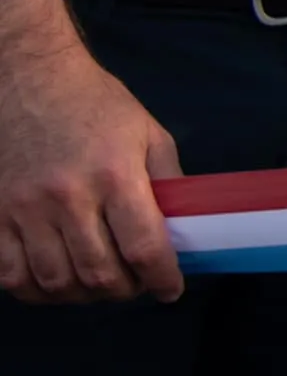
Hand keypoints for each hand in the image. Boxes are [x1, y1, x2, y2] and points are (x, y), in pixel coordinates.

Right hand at [0, 44, 182, 304]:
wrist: (28, 79)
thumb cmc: (95, 104)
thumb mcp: (147, 134)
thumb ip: (167, 183)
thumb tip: (181, 230)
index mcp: (115, 175)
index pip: (144, 247)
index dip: (161, 279)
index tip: (170, 289)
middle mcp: (67, 197)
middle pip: (99, 274)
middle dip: (125, 291)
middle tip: (135, 285)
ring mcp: (23, 209)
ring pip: (55, 282)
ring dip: (83, 296)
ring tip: (98, 286)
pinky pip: (10, 274)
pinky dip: (36, 290)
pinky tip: (54, 282)